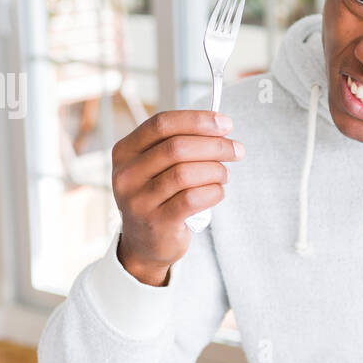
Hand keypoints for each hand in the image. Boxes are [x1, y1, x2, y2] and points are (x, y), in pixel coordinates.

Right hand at [110, 110, 243, 285]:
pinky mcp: (157, 222)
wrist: (145, 243)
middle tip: (237, 150)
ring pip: (185, 173)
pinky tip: (217, 191)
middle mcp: (126, 174)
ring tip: (225, 174)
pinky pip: (193, 199)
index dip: (197, 120)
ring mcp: (139, 200)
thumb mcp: (156, 165)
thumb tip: (220, 126)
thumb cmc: (158, 195)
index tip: (225, 123)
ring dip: (216, 171)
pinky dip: (213, 192)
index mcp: (125, 151)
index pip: (162, 124)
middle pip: (176, 148)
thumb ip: (179, 143)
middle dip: (215, 146)